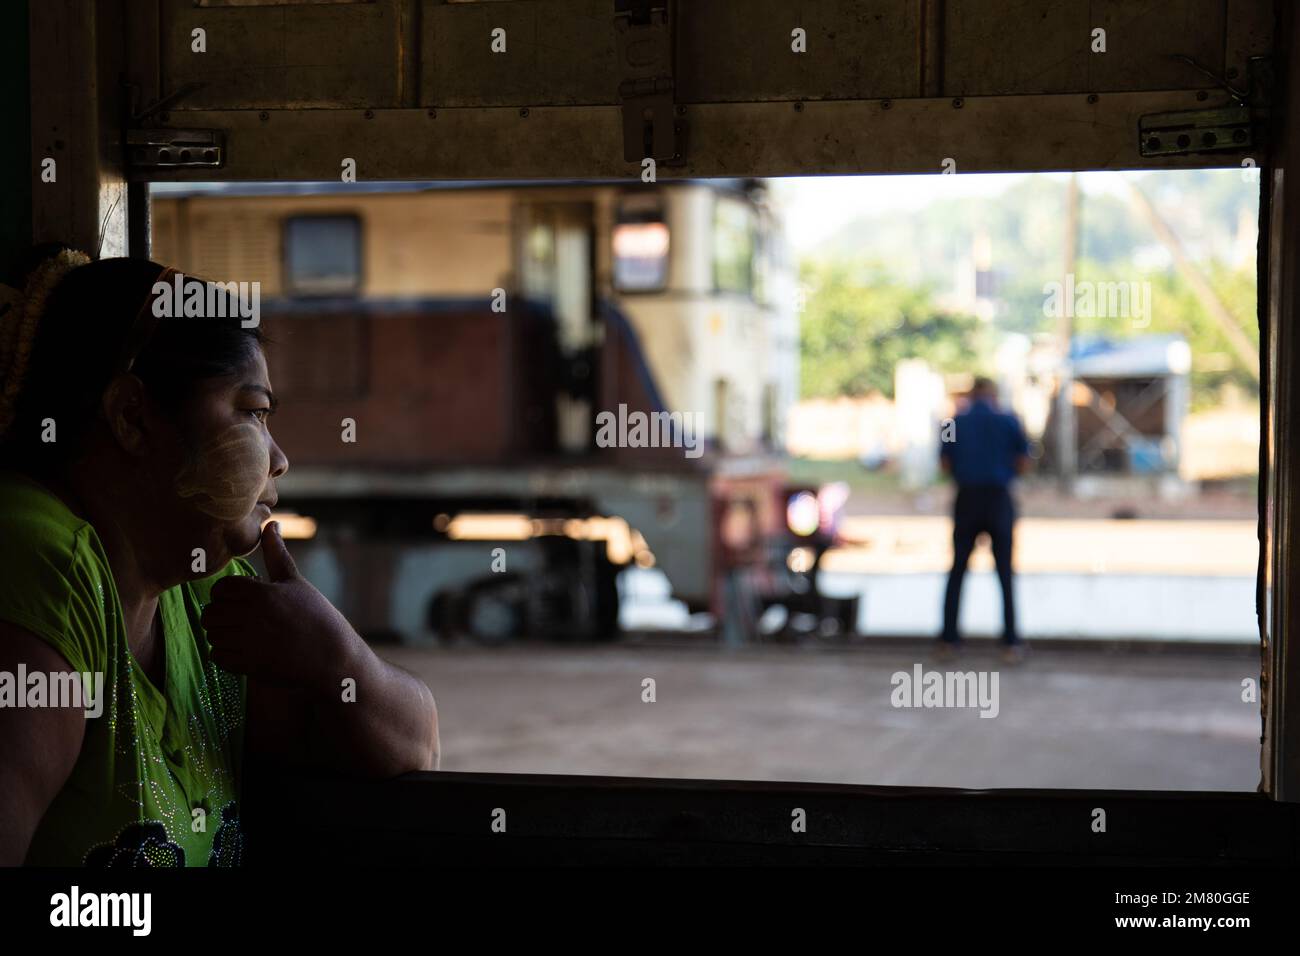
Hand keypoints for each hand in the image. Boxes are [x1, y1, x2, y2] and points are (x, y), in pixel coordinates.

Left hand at [201, 521, 358, 690]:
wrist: (332, 657)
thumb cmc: (316, 615)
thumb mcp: (295, 581)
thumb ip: (275, 553)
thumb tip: (270, 523)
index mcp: (260, 593)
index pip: (220, 589)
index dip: (229, 594)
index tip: (245, 600)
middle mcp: (249, 617)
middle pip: (210, 613)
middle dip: (222, 614)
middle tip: (242, 618)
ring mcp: (246, 643)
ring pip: (212, 635)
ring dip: (223, 634)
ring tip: (244, 634)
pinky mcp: (246, 666)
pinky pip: (218, 657)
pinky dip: (226, 654)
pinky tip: (245, 651)